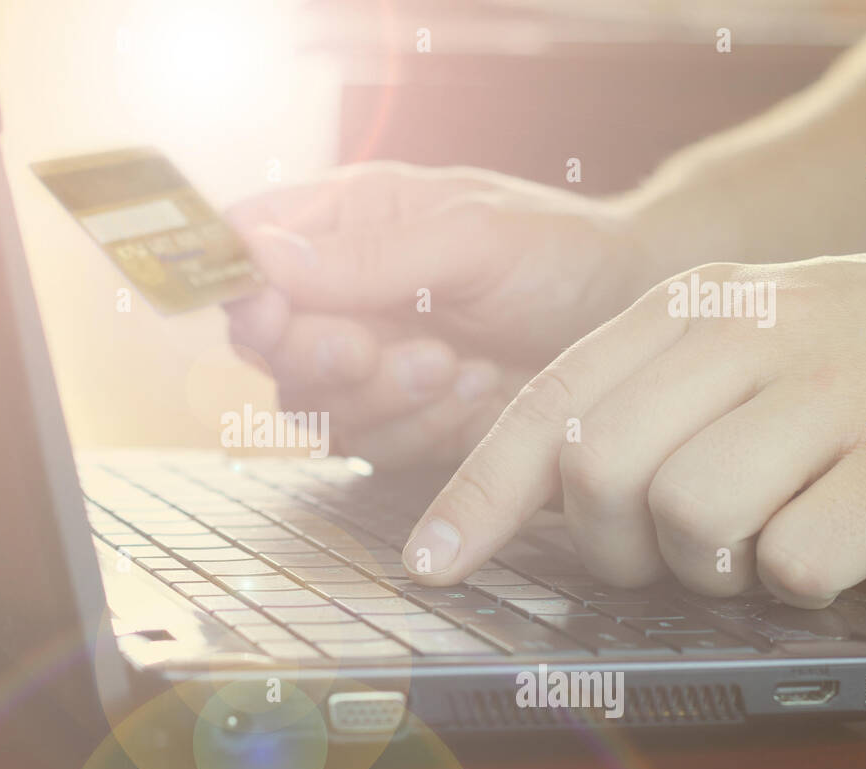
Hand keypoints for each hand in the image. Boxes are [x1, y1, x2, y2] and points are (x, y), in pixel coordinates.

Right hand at [223, 162, 668, 467]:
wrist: (628, 324)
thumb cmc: (559, 253)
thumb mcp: (472, 236)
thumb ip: (370, 254)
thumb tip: (262, 259)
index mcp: (341, 221)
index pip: (244, 246)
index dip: (237, 283)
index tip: (268, 307)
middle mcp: (337, 295)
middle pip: (262, 343)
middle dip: (315, 354)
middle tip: (368, 347)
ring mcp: (362, 366)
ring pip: (309, 406)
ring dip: (378, 397)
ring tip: (454, 364)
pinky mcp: (396, 424)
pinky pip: (367, 449)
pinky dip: (418, 431)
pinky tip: (476, 394)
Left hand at [403, 253, 865, 607]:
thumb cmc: (839, 370)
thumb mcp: (726, 355)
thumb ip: (627, 406)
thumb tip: (505, 509)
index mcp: (686, 308)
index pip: (547, 407)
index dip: (477, 497)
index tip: (428, 567)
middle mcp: (752, 331)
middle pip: (600, 472)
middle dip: (611, 546)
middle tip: (661, 553)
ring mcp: (837, 389)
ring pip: (690, 517)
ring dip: (708, 566)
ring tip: (755, 540)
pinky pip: (793, 562)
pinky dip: (795, 583)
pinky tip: (828, 545)